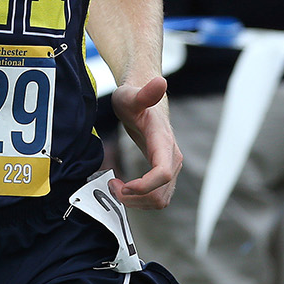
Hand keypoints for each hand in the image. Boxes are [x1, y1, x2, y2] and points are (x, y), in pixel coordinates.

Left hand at [112, 74, 179, 208]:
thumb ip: (145, 93)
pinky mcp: (164, 174)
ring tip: (115, 187)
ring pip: (160, 200)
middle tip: (112, 186)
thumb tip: (161, 81)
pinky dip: (140, 200)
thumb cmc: (133, 100)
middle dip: (135, 198)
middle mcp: (172, 158)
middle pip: (161, 194)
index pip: (163, 173)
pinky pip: (157, 198)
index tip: (122, 184)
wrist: (142, 102)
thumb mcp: (130, 96)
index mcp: (163, 142)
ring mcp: (170, 168)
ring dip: (137, 202)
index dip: (143, 186)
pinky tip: (123, 188)